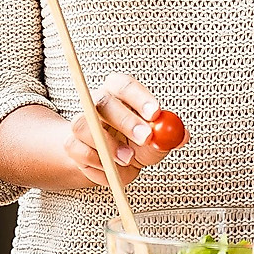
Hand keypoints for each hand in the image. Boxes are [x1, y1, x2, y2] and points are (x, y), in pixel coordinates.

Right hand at [63, 72, 190, 187]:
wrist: (113, 163)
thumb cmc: (138, 144)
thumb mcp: (157, 141)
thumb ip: (169, 137)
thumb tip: (182, 134)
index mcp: (119, 92)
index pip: (125, 85)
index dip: (139, 97)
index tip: (155, 113)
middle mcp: (97, 102)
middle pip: (103, 102)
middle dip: (126, 121)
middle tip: (146, 138)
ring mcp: (80, 121)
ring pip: (83, 125)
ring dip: (108, 146)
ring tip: (128, 158)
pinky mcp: (71, 143)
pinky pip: (78, 150)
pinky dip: (97, 164)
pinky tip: (111, 168)